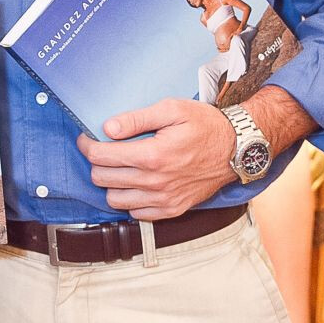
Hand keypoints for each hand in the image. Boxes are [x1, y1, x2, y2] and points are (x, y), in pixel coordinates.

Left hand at [76, 99, 237, 219]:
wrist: (237, 149)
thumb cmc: (206, 125)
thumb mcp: (172, 109)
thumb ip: (137, 119)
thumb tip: (108, 128)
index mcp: (152, 155)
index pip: (101, 157)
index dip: (87, 146)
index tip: (86, 139)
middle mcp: (155, 182)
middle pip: (103, 179)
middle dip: (96, 162)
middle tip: (103, 150)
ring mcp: (164, 199)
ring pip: (115, 200)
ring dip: (111, 183)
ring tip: (119, 167)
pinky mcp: (172, 209)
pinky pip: (136, 213)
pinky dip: (129, 199)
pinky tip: (136, 183)